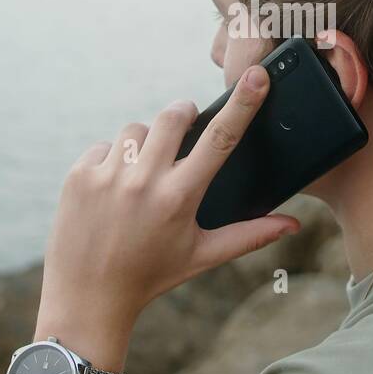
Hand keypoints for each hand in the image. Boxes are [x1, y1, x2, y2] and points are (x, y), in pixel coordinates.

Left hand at [35, 64, 301, 372]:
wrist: (88, 298)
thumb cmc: (151, 275)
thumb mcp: (202, 256)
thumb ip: (250, 236)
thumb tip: (293, 225)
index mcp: (180, 197)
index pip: (220, 138)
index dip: (242, 104)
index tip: (256, 76)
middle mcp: (144, 181)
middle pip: (174, 117)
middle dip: (183, 115)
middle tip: (184, 128)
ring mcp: (108, 176)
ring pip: (136, 129)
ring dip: (145, 142)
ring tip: (143, 175)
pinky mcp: (79, 175)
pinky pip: (104, 145)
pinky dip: (112, 160)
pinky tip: (113, 190)